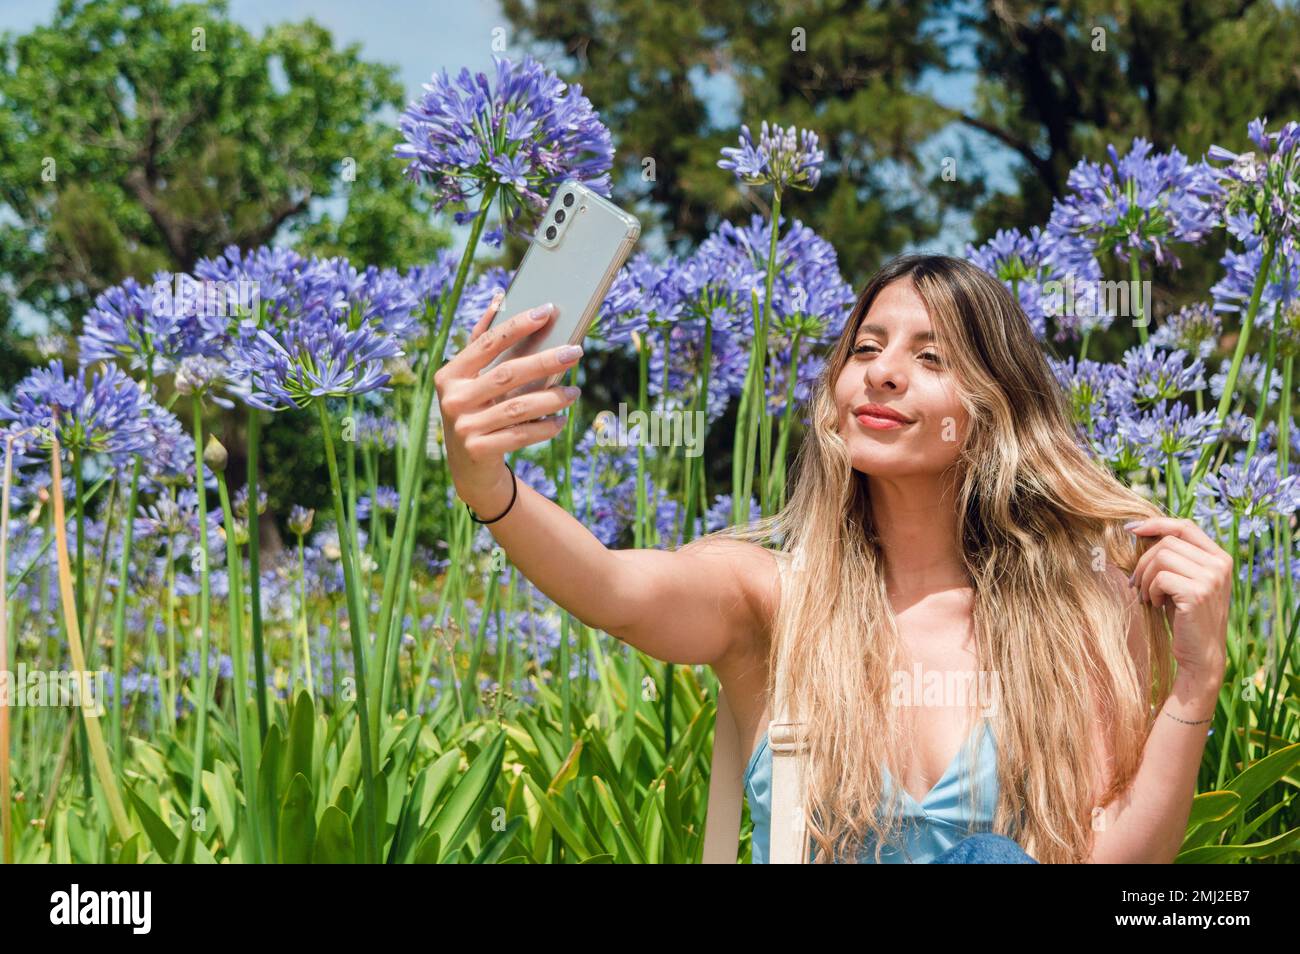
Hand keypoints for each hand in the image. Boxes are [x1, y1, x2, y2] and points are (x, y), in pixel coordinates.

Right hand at [433, 295, 582, 512]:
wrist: (469, 467)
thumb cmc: (477, 411)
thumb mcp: (472, 380)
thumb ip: (483, 343)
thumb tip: (500, 298)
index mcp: (450, 374)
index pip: (487, 343)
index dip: (517, 325)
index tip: (547, 310)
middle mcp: (453, 399)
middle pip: (507, 374)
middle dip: (545, 360)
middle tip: (576, 351)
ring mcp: (464, 426)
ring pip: (518, 407)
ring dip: (552, 398)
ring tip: (574, 391)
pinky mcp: (479, 450)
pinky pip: (521, 434)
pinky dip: (545, 427)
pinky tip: (561, 420)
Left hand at [1126, 516, 1231, 683]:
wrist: (1200, 655)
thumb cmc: (1185, 617)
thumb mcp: (1182, 581)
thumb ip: (1173, 557)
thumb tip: (1139, 529)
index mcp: (1220, 557)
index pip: (1185, 525)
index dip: (1155, 523)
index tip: (1130, 529)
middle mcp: (1220, 564)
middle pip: (1167, 542)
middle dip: (1143, 561)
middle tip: (1136, 583)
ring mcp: (1211, 578)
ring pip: (1161, 557)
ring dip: (1145, 577)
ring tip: (1147, 596)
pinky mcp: (1198, 593)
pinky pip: (1160, 577)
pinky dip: (1149, 590)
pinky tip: (1154, 604)